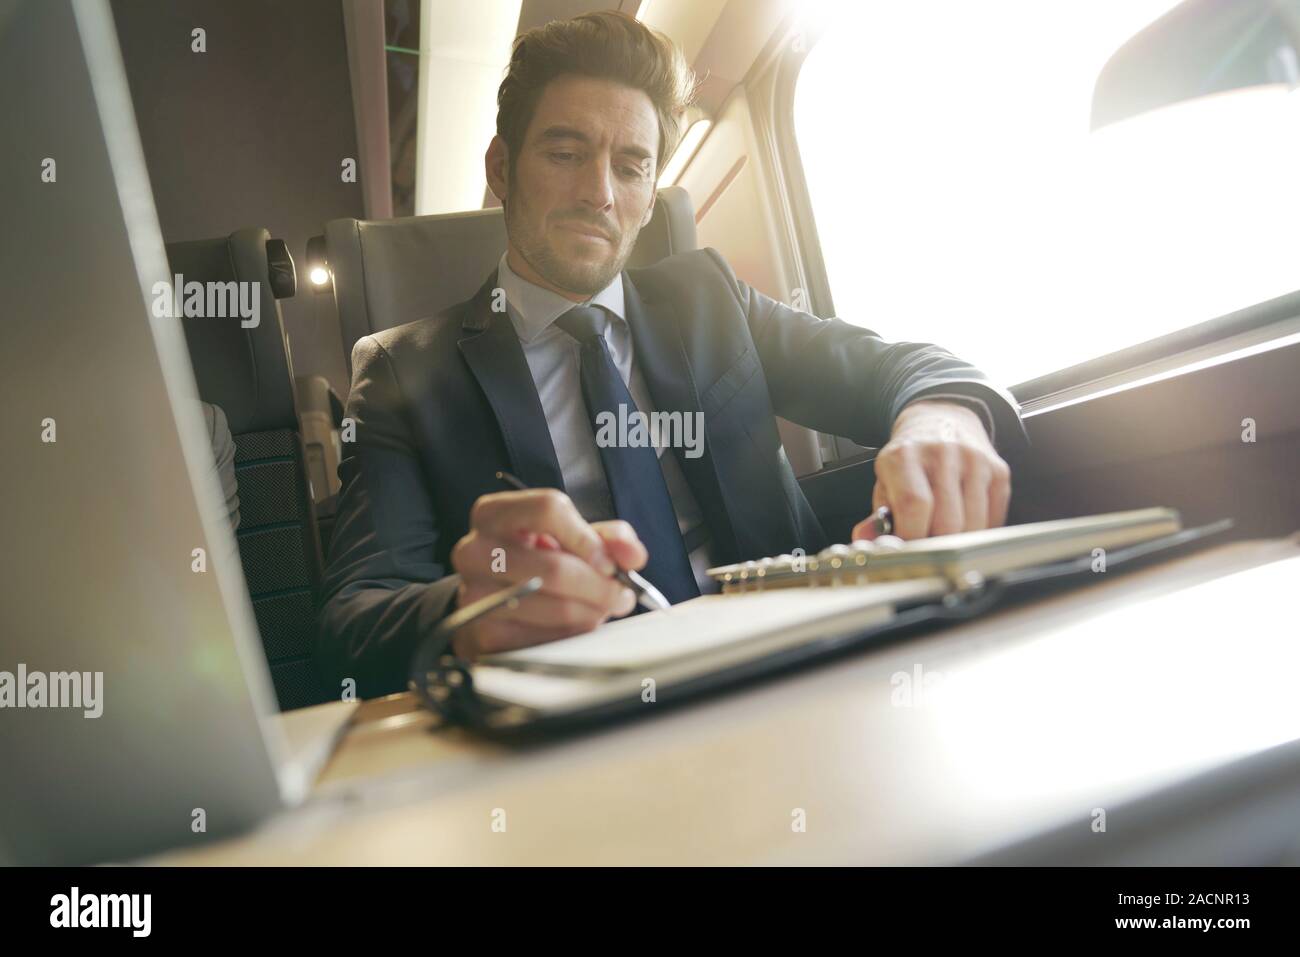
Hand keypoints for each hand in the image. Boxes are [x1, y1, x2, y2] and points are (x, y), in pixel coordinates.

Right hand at [449, 488, 646, 657]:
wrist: (493, 598)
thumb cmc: (536, 559)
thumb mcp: (569, 537)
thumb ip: (608, 538)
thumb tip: (632, 556)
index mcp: (492, 514)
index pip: (547, 509)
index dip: (588, 538)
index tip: (609, 562)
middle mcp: (473, 551)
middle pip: (554, 568)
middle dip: (600, 585)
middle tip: (619, 593)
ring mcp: (474, 595)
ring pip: (556, 607)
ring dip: (592, 612)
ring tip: (599, 608)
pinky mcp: (483, 635)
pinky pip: (547, 639)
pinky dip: (573, 634)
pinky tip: (574, 624)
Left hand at [852, 399, 1010, 540]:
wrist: (940, 419)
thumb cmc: (909, 460)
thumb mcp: (885, 481)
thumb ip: (877, 516)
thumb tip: (864, 540)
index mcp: (905, 456)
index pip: (914, 505)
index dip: (912, 538)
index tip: (908, 553)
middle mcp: (943, 453)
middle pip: (948, 522)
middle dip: (936, 546)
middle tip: (927, 550)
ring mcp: (975, 460)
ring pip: (974, 526)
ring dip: (959, 543)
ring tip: (943, 537)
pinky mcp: (998, 470)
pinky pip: (994, 519)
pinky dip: (980, 533)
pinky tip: (965, 525)